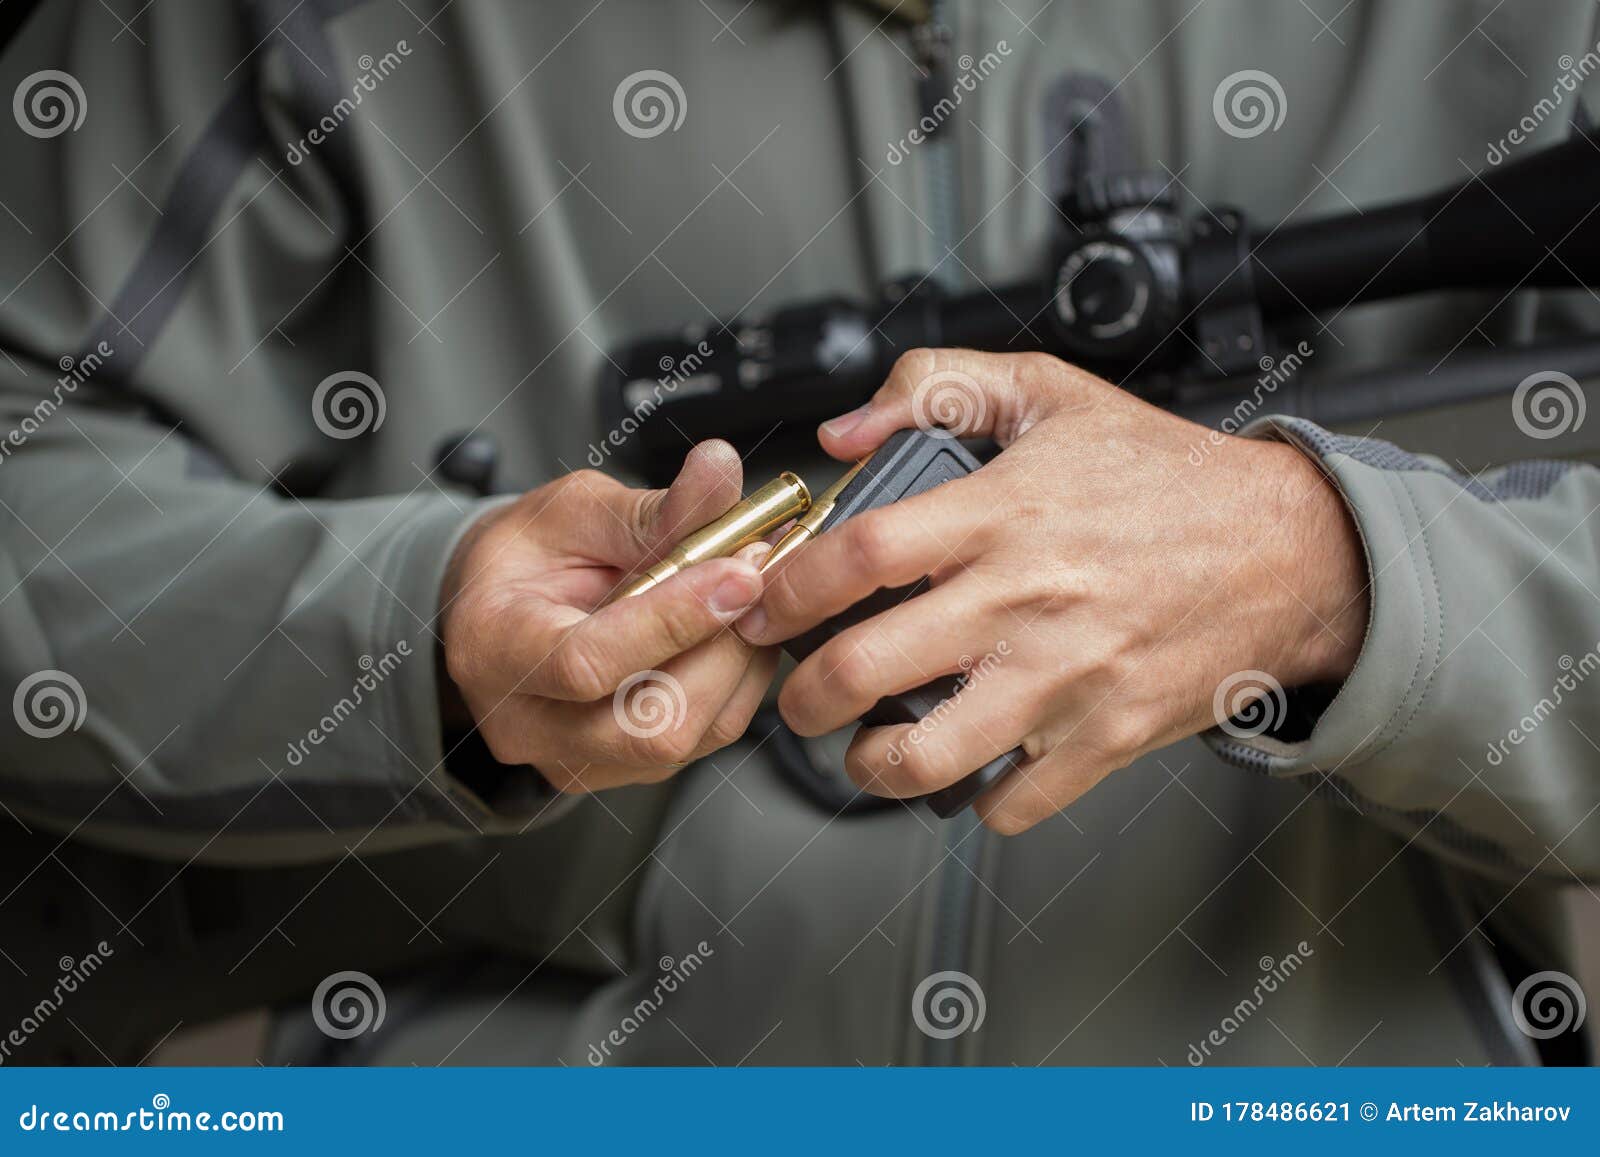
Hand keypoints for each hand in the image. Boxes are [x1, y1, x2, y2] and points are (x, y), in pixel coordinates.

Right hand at [440, 440, 776, 793]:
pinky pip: (704, 738)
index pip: (588, 662)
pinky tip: (737, 627)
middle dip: (723, 645)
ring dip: (739, 660)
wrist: (502, 607)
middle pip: (650, 722)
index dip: (674, 620)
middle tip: (760, 569)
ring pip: (688, 736)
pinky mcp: (624, 770)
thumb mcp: (575, 509)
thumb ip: (649, 505)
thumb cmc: (529, 555)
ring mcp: (577, 759)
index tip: (740, 571)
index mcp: (494, 648)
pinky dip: (738, 679)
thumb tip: (720, 468)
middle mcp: (529, 723)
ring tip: (750, 591)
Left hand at [737, 349, 1368, 833]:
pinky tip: (968, 764)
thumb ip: (935, 386)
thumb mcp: (1052, 394)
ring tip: (864, 749)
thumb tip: (843, 433)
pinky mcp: (1106, 737)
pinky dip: (974, 798)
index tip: (769, 606)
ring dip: (869, 765)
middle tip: (796, 696)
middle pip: (865, 669)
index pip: (857, 555)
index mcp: (1002, 513)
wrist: (1287, 550)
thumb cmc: (1166, 476)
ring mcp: (1065, 678)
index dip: (789, 588)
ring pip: (925, 755)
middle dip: (800, 698)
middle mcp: (1024, 600)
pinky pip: (1011, 802)